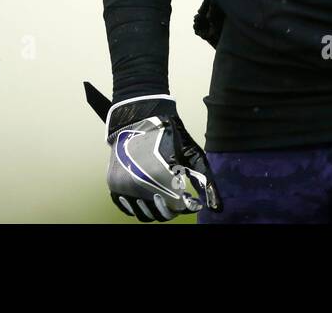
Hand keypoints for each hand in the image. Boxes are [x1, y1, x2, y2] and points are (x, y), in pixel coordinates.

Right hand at [83, 82, 221, 221]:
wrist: (140, 117)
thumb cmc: (170, 134)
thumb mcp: (192, 155)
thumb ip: (205, 183)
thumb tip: (217, 208)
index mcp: (161, 178)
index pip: (177, 208)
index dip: (188, 206)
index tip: (192, 200)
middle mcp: (140, 185)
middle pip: (160, 214)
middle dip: (173, 209)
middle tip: (178, 198)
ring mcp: (124, 186)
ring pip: (143, 214)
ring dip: (156, 209)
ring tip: (164, 196)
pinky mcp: (114, 184)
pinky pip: (126, 207)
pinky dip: (137, 207)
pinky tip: (148, 196)